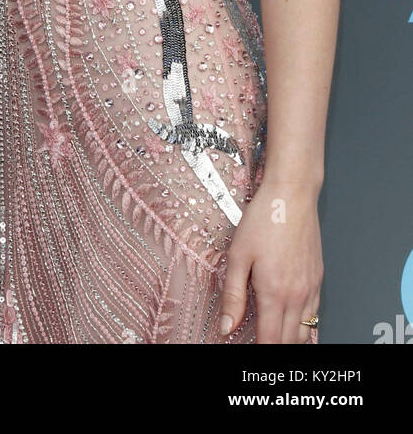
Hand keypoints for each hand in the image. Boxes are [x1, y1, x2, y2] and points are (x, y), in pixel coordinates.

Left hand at [219, 181, 322, 343]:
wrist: (292, 196)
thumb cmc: (264, 219)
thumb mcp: (238, 255)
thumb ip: (233, 295)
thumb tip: (227, 326)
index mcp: (274, 292)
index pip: (270, 340)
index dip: (258, 350)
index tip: (247, 348)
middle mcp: (297, 295)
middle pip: (289, 341)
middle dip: (273, 345)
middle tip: (257, 341)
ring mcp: (311, 289)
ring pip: (304, 331)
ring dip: (289, 338)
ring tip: (271, 333)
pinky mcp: (319, 280)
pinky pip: (314, 314)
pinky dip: (303, 324)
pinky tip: (290, 319)